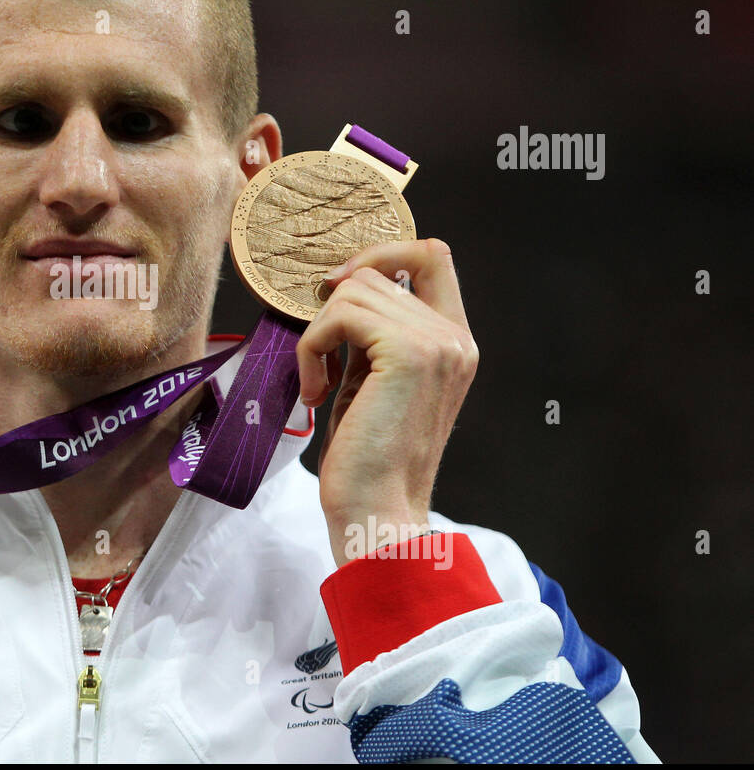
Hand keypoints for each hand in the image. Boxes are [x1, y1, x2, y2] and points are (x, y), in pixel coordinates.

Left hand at [294, 238, 478, 567]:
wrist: (376, 514)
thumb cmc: (367, 459)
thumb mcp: (374, 381)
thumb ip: (374, 334)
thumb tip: (340, 287)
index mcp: (455, 343)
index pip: (431, 255)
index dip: (380, 255)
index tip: (337, 293)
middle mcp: (455, 338)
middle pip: (379, 270)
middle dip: (333, 306)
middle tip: (320, 353)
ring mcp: (437, 343)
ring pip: (353, 290)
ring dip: (318, 334)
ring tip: (321, 385)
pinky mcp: (408, 353)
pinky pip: (338, 315)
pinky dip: (313, 348)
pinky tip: (319, 393)